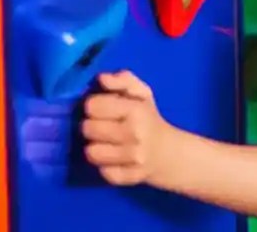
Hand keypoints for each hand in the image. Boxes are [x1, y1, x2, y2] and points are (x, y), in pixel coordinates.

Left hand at [82, 70, 178, 185]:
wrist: (168, 153)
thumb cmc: (149, 119)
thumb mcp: (142, 94)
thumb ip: (123, 80)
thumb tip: (101, 78)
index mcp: (135, 110)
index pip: (93, 106)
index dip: (93, 106)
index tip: (101, 109)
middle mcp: (134, 134)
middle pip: (88, 129)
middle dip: (92, 126)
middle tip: (102, 127)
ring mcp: (132, 158)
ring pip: (91, 152)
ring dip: (95, 147)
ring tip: (105, 143)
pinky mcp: (128, 177)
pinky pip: (101, 171)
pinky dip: (104, 166)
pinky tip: (113, 159)